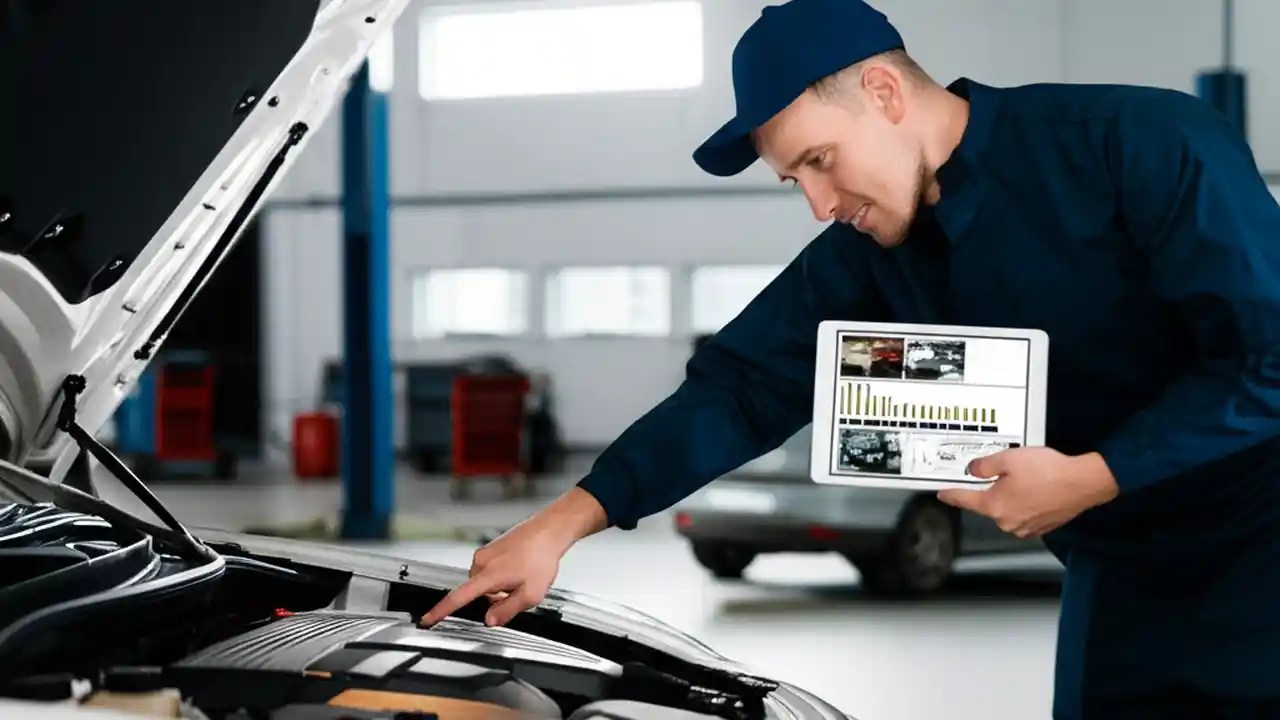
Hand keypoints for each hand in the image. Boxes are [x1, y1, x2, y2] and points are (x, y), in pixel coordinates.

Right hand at [419, 487, 606, 627]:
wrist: (549, 530)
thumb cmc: (542, 559)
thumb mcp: (531, 594)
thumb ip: (507, 610)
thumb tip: (489, 620)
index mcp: (488, 576)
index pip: (458, 598)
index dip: (441, 611)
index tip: (427, 620)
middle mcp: (481, 562)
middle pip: (476, 592)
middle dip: (493, 599)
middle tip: (518, 593)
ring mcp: (485, 553)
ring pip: (484, 582)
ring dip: (498, 587)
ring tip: (523, 577)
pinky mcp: (491, 548)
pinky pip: (489, 570)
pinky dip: (501, 575)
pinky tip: (520, 569)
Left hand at [936, 447, 1118, 538]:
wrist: (1083, 483)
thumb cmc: (1047, 471)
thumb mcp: (1008, 459)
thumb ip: (985, 465)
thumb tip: (973, 470)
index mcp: (994, 506)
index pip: (965, 500)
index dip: (952, 495)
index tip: (942, 494)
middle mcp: (1007, 522)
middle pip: (989, 504)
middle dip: (993, 489)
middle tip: (1008, 472)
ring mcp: (1025, 528)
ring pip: (1008, 510)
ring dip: (1011, 496)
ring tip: (1028, 479)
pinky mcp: (1042, 528)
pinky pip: (1025, 514)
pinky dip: (1026, 503)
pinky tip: (1037, 489)